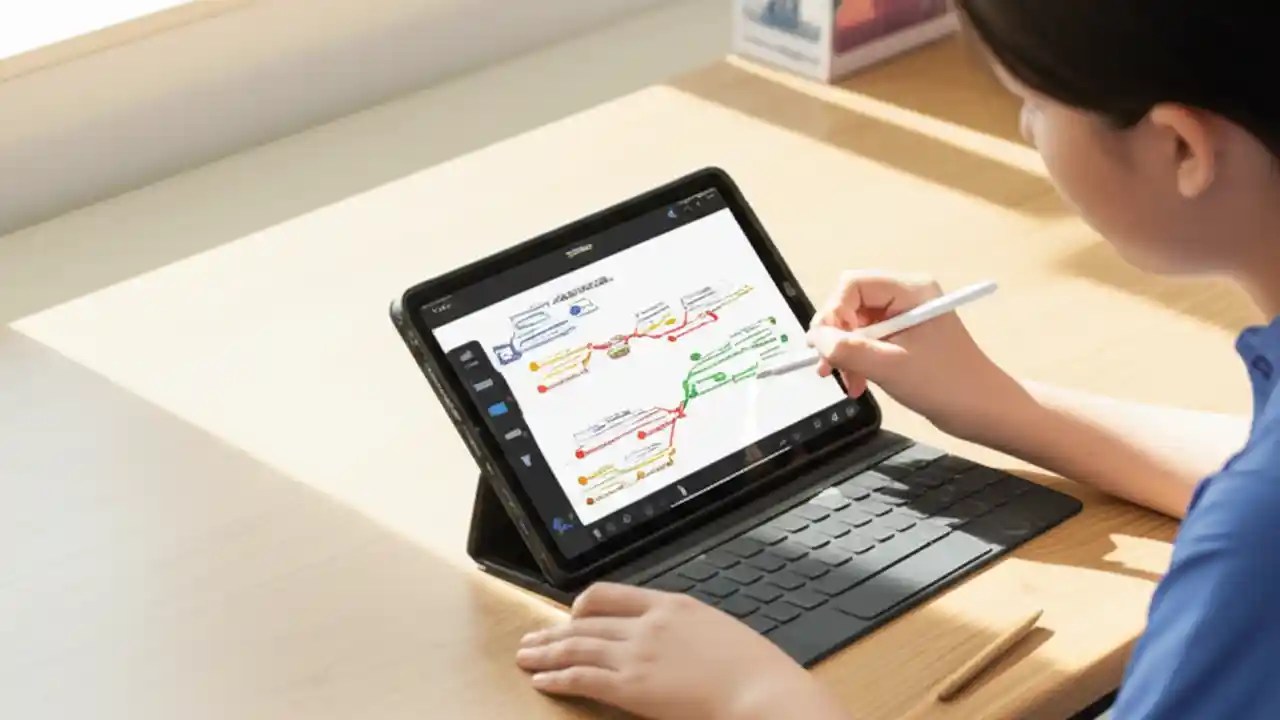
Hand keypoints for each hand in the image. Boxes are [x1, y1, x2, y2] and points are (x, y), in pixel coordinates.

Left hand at [516, 583, 846, 719]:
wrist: (761, 689)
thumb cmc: (752, 668)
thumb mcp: (716, 630)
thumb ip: (684, 629)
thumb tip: (670, 639)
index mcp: (669, 605)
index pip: (610, 594)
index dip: (583, 606)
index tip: (571, 615)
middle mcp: (647, 623)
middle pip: (585, 622)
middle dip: (554, 631)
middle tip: (532, 638)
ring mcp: (637, 653)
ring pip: (576, 647)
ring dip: (545, 652)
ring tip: (525, 657)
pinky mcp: (631, 686)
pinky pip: (581, 677)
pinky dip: (556, 677)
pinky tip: (542, 680)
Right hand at [807, 271, 1014, 438]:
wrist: (984, 411)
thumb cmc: (947, 385)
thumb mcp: (890, 367)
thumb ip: (847, 350)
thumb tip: (815, 338)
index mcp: (911, 291)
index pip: (853, 285)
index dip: (833, 312)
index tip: (826, 344)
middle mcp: (907, 297)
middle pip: (851, 303)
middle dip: (836, 335)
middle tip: (828, 367)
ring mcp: (905, 317)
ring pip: (856, 325)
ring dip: (844, 352)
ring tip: (844, 380)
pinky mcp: (905, 337)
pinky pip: (868, 341)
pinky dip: (857, 360)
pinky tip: (857, 383)